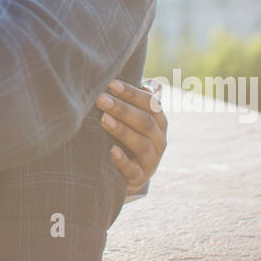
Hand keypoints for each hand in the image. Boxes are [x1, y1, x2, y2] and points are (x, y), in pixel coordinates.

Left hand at [97, 78, 166, 193]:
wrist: (126, 173)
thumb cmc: (127, 135)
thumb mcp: (134, 117)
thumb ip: (137, 99)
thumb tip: (151, 82)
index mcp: (159, 122)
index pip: (151, 104)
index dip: (132, 93)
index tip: (111, 84)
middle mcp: (159, 140)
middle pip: (145, 122)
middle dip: (123, 109)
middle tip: (101, 99)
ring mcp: (150, 161)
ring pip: (141, 144)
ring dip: (122, 130)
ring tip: (103, 119)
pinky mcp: (139, 178)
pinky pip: (133, 170)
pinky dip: (123, 161)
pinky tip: (111, 150)